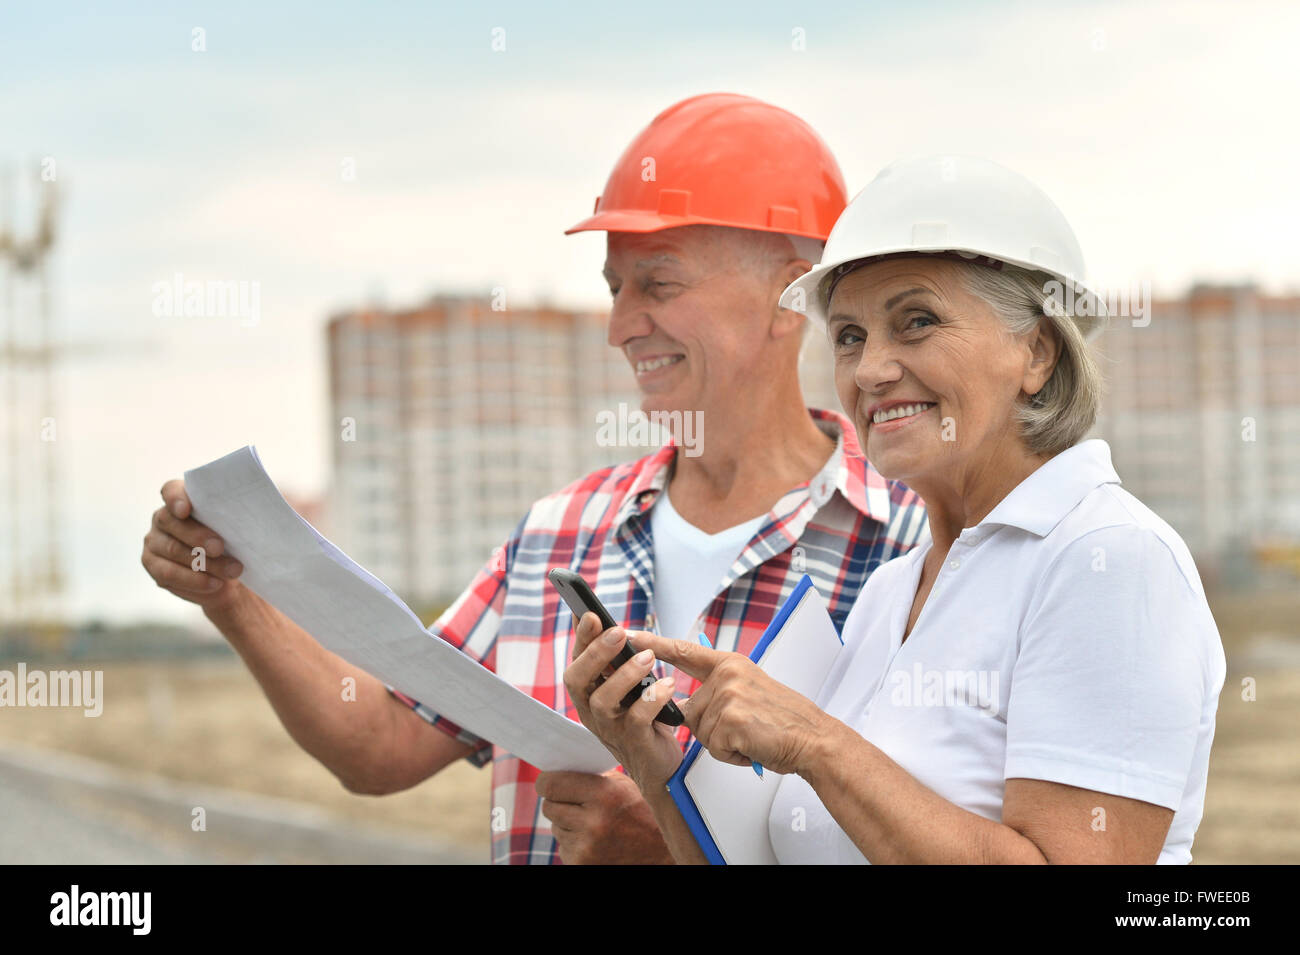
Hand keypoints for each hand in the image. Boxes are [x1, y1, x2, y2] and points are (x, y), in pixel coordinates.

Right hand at [141, 479, 246, 611]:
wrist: (231, 573)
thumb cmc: (239, 540)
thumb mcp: (245, 523)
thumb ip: (245, 510)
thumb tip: (264, 505)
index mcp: (182, 499)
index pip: (171, 490)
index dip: (176, 498)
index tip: (187, 509)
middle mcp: (163, 518)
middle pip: (172, 522)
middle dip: (198, 536)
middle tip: (221, 547)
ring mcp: (154, 542)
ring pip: (174, 551)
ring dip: (204, 562)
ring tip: (233, 571)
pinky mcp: (154, 567)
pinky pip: (168, 575)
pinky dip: (194, 581)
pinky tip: (215, 584)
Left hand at [536, 770, 673, 863]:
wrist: (664, 852)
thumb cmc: (643, 812)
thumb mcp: (623, 785)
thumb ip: (591, 778)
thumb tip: (558, 772)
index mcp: (604, 795)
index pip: (551, 785)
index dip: (546, 781)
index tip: (548, 782)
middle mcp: (593, 823)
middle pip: (549, 807)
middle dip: (558, 802)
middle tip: (573, 802)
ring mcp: (587, 848)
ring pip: (555, 828)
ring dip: (567, 824)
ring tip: (592, 823)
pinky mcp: (583, 865)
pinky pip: (564, 847)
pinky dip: (574, 843)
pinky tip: (595, 840)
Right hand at [562, 612, 683, 793]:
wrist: (660, 766)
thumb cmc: (642, 718)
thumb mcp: (626, 687)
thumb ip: (614, 661)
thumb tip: (604, 622)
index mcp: (588, 694)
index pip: (575, 662)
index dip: (581, 638)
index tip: (591, 613)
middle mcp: (591, 711)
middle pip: (577, 680)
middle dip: (596, 653)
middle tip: (619, 632)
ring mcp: (609, 729)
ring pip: (603, 700)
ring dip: (625, 675)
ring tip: (648, 658)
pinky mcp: (633, 742)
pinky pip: (636, 719)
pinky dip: (652, 698)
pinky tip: (668, 685)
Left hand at [628, 633, 829, 776]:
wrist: (813, 739)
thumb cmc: (782, 722)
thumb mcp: (748, 692)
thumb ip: (719, 690)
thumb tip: (686, 706)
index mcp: (730, 664)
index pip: (685, 651)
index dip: (656, 643)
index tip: (631, 635)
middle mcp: (727, 674)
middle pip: (690, 710)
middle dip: (711, 729)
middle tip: (745, 728)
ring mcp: (728, 695)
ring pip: (701, 732)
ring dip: (723, 744)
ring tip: (751, 737)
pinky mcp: (730, 720)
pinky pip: (713, 747)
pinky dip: (731, 755)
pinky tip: (752, 746)